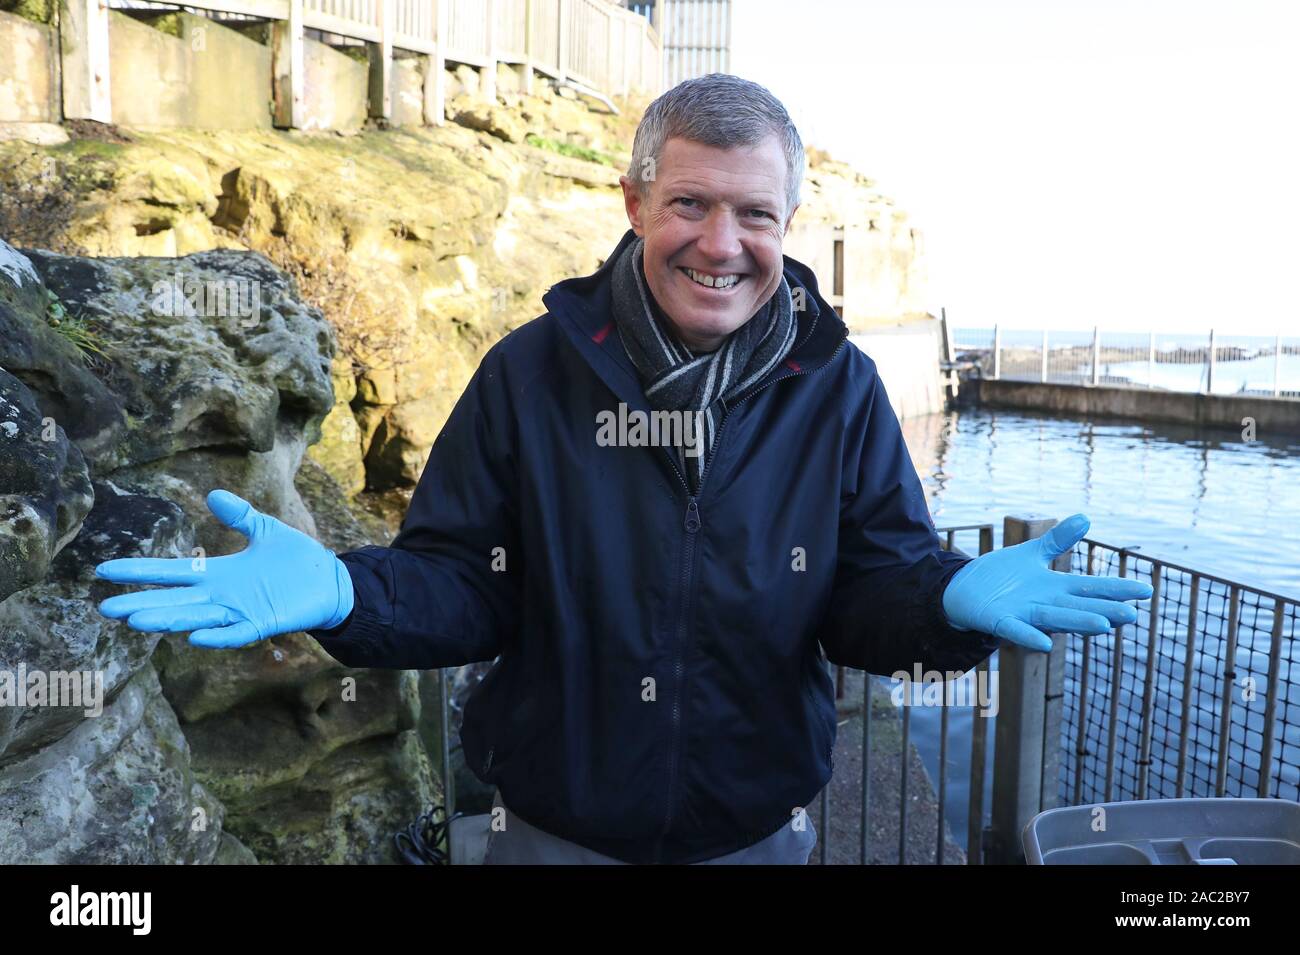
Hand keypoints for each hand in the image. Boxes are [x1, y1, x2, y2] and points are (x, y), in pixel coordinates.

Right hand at [95, 489, 354, 648]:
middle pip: (173, 600)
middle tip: (105, 608)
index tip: (104, 570)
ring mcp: (240, 612)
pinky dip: (218, 636)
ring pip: (195, 617)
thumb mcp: (265, 530)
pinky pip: (236, 633)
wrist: (330, 580)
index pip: (171, 571)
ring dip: (168, 619)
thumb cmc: (296, 559)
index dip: (140, 571)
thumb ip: (239, 515)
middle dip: (141, 603)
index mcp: (218, 573)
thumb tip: (212, 494)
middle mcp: (221, 596)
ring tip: (136, 621)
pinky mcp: (262, 623)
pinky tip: (195, 636)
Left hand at [941, 513, 1151, 651]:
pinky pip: (1016, 630)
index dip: (1117, 590)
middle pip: (1079, 607)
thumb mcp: (1032, 553)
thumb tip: (1086, 518)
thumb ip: (1058, 540)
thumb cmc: (1003, 576)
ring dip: (1077, 623)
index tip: (1146, 590)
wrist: (964, 589)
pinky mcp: (999, 621)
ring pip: (1055, 619)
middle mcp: (1045, 603)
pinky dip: (1029, 636)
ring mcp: (1024, 614)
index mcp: (1055, 587)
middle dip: (1104, 611)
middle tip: (1132, 615)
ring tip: (1102, 626)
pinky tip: (1044, 645)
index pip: (1092, 588)